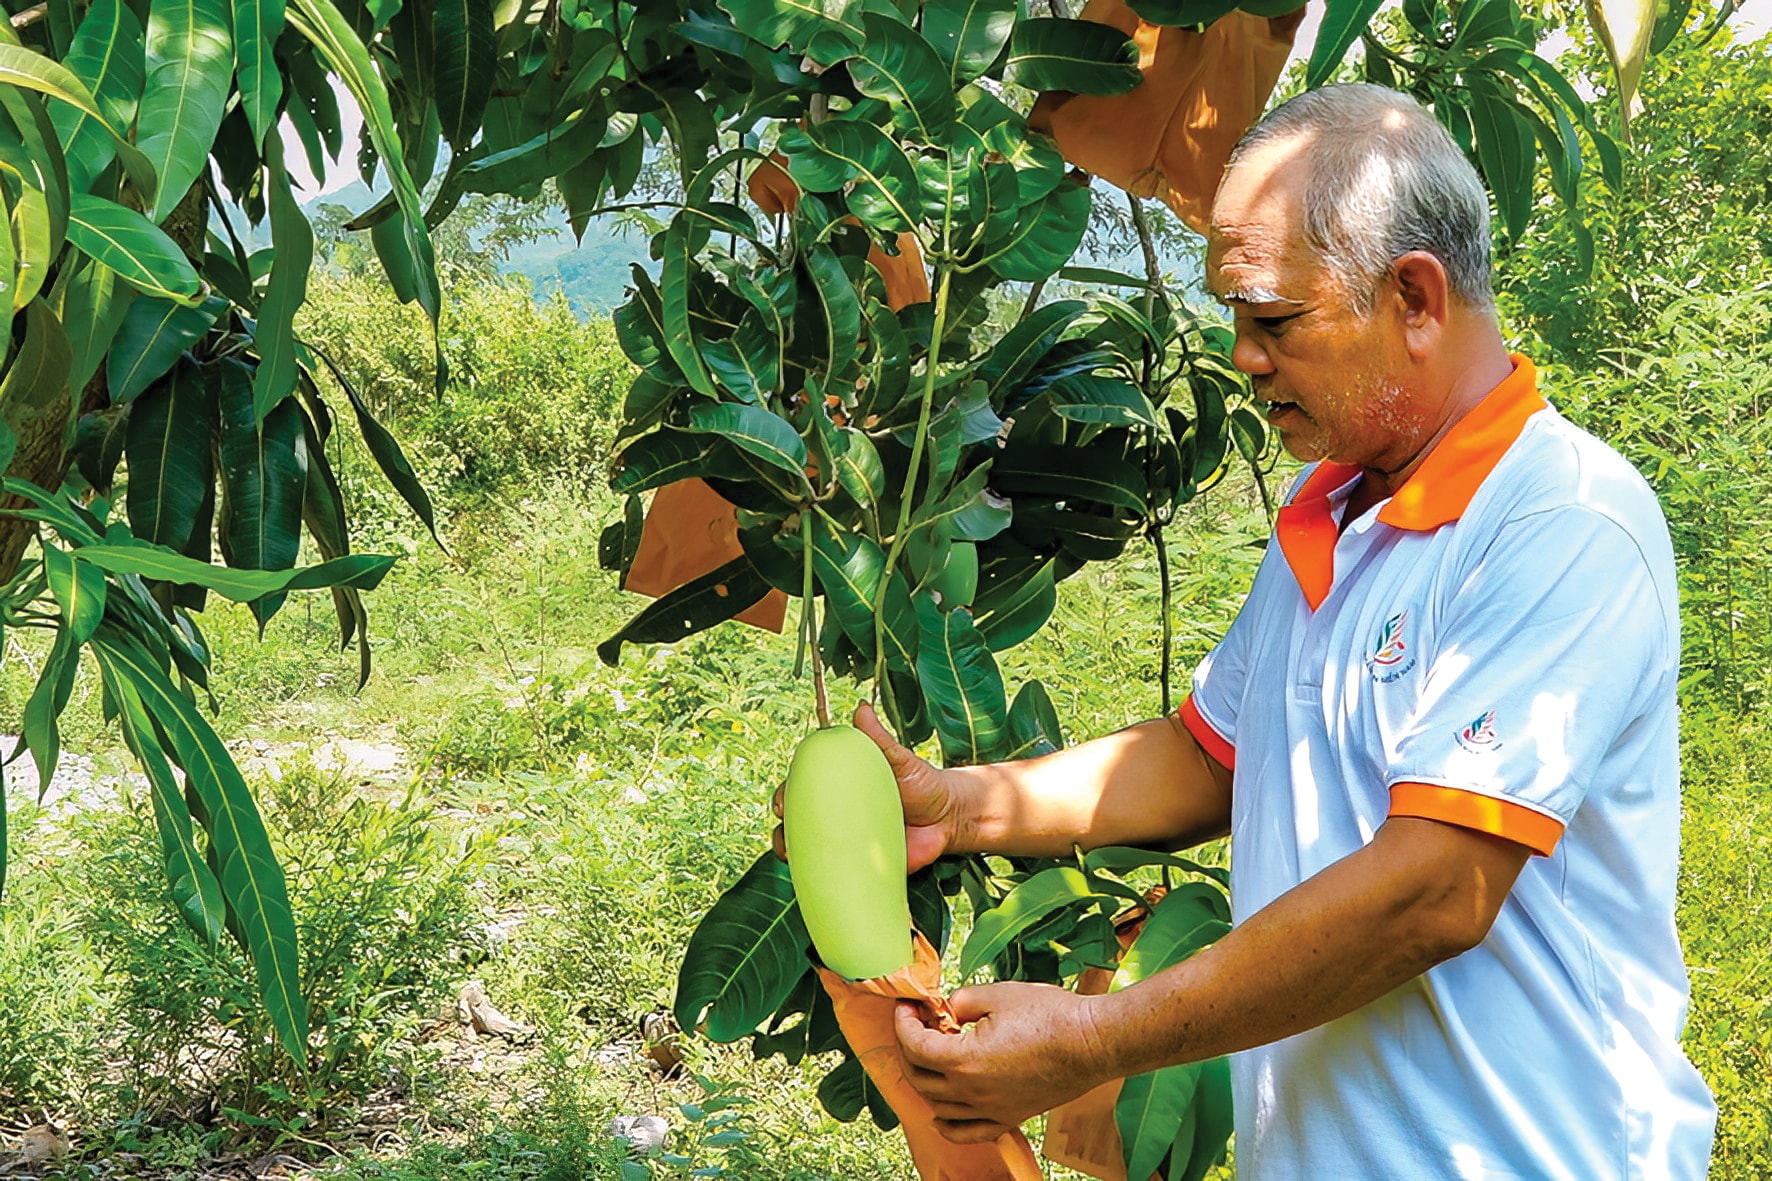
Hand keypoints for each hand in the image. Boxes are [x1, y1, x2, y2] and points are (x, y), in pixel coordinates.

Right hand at [773, 701, 960, 871]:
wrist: (949, 820)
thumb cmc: (923, 784)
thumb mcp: (900, 760)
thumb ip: (880, 740)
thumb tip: (861, 710)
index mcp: (842, 789)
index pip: (804, 790)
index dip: (787, 794)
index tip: (782, 800)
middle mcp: (839, 816)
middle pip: (798, 822)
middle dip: (784, 825)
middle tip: (786, 824)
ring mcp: (848, 843)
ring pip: (809, 850)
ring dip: (793, 853)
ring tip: (790, 854)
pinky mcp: (861, 866)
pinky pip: (836, 874)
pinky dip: (821, 877)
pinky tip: (815, 879)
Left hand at [894, 982, 1111, 1143]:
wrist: (1091, 1043)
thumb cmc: (1050, 1016)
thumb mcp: (997, 995)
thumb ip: (962, 1002)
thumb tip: (948, 1011)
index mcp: (964, 1060)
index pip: (915, 1046)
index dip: (903, 1023)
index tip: (907, 1007)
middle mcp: (973, 1092)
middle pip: (920, 1078)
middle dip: (909, 1049)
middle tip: (915, 1026)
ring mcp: (991, 1109)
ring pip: (939, 1106)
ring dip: (925, 1081)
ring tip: (930, 1057)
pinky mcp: (1010, 1117)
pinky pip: (968, 1132)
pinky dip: (948, 1126)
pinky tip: (941, 1116)